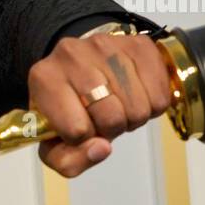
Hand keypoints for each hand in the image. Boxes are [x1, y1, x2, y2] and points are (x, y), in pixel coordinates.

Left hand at [28, 33, 172, 177]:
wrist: (81, 69)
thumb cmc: (67, 109)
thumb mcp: (55, 144)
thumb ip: (70, 161)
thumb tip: (102, 149)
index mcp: (44, 79)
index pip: (76, 129)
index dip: (83, 139)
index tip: (80, 128)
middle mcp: (71, 55)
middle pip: (112, 117)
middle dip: (111, 129)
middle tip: (103, 119)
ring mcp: (107, 45)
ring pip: (138, 107)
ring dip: (132, 117)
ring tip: (118, 106)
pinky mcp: (139, 43)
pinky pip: (160, 93)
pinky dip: (152, 104)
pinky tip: (135, 95)